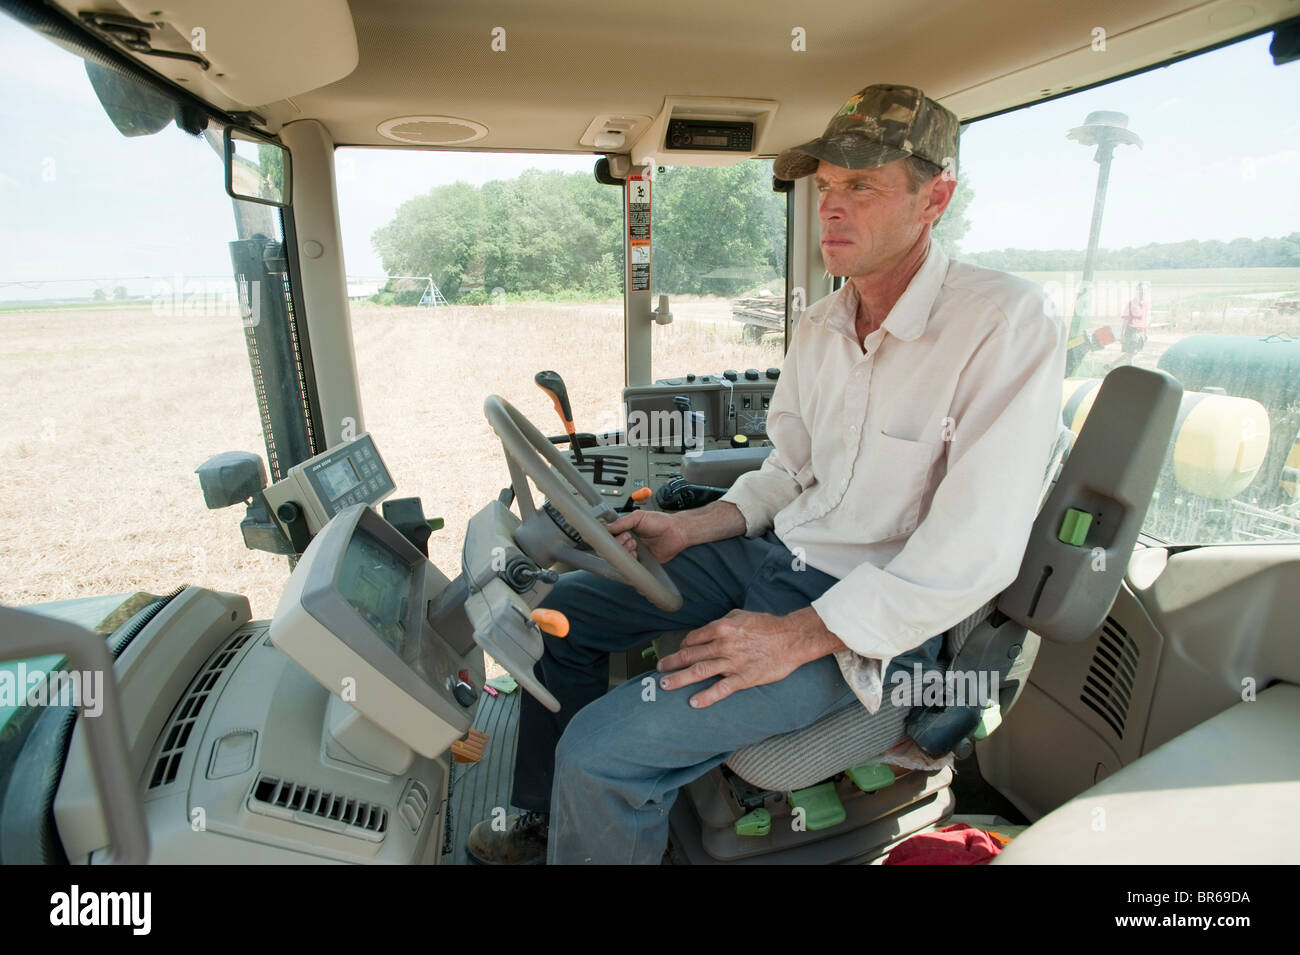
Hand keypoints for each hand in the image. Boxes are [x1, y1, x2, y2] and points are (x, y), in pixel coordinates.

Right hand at [605, 509, 690, 563]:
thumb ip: (622, 522)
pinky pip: (630, 565)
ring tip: (635, 544)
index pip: (610, 535)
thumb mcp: (639, 516)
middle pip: (614, 547)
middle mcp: (628, 540)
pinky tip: (636, 554)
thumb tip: (607, 528)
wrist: (676, 532)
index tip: (616, 535)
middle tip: (629, 538)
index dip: (611, 536)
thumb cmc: (661, 522)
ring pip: (620, 556)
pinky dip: (630, 561)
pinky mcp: (641, 561)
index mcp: (626, 529)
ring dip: (625, 551)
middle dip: (619, 543)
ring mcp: (634, 551)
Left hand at [655, 606, 844, 707]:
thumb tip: (708, 630)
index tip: (678, 652)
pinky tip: (693, 702)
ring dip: (679, 679)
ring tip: (665, 685)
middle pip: (690, 655)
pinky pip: (721, 689)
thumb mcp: (741, 615)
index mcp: (721, 628)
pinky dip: (706, 697)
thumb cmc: (768, 625)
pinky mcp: (743, 679)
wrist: (792, 638)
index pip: (693, 639)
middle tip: (660, 669)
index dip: (683, 646)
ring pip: (699, 671)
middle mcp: (723, 645)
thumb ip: (722, 622)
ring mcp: (732, 663)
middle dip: (672, 663)